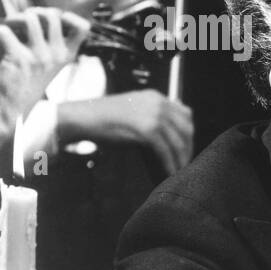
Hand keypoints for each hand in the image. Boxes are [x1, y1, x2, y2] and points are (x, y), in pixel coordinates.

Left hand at [0, 7, 89, 141]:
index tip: (50, 19)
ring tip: (6, 31)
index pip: (82, 26)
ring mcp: (40, 57)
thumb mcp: (41, 65)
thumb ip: (44, 43)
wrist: (6, 113)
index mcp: (65, 56)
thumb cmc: (19, 87)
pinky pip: (4, 31)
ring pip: (29, 18)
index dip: (66, 15)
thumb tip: (33, 17)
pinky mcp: (19, 59)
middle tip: (20, 26)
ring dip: (12, 20)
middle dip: (32, 13)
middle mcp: (56, 55)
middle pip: (51, 15)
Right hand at [58, 89, 193, 175]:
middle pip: (186, 128)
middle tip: (186, 162)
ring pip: (178, 141)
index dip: (189, 133)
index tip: (187, 147)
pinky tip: (170, 172)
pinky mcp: (146, 129)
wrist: (82, 118)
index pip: (185, 113)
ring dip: (181, 159)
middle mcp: (158, 103)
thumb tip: (169, 136)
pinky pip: (165, 151)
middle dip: (189, 147)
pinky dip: (170, 164)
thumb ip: (152, 117)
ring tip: (179, 170)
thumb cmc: (104, 118)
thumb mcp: (134, 111)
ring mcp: (153, 115)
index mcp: (156, 97)